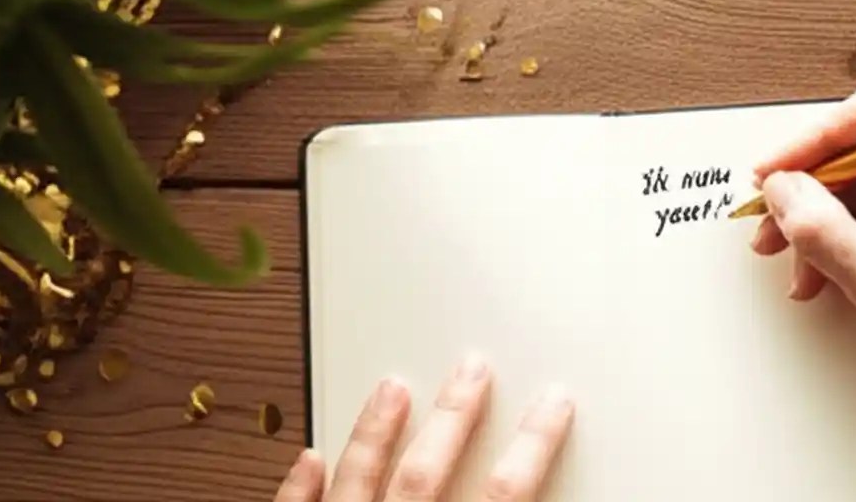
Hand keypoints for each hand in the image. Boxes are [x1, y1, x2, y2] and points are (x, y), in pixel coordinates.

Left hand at [275, 354, 572, 501]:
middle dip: (455, 413)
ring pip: (359, 480)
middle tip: (471, 367)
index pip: (504, 495)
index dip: (534, 444)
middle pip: (428, 472)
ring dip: (377, 431)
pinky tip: (309, 456)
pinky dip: (302, 487)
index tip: (553, 404)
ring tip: (391, 386)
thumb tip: (536, 496)